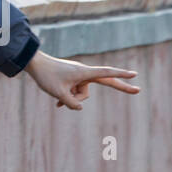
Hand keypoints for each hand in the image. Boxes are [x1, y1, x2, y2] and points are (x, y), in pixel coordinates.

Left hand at [25, 49, 139, 109]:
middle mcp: (84, 73)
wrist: (33, 64)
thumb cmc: (47, 77)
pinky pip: (74, 92)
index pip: (106, 73)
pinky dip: (67, 97)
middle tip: (138, 90)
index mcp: (84, 72)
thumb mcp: (59, 93)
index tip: (135, 75)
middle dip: (120, 87)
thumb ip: (72, 103)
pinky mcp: (72, 79)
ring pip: (81, 94)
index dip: (121, 76)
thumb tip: (80, 107)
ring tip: (58, 94)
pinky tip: (58, 104)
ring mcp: (78, 76)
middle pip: (105, 81)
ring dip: (71, 97)